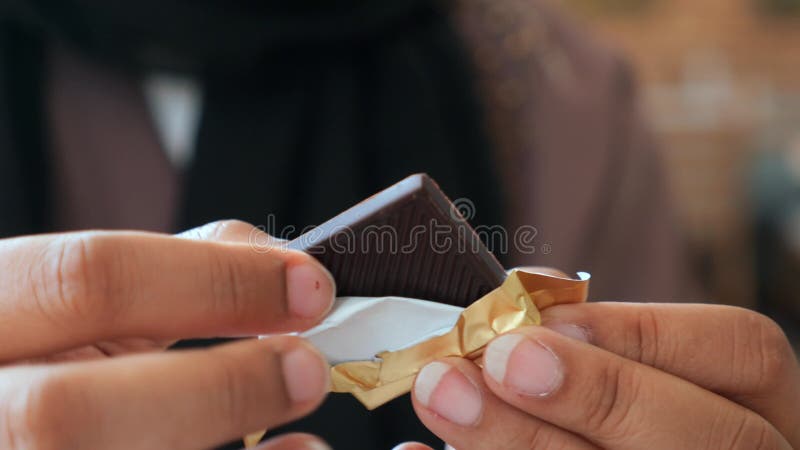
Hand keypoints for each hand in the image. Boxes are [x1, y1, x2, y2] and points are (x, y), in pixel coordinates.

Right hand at [0, 220, 334, 449]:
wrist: (13, 412)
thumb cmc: (50, 347)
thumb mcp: (86, 296)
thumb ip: (175, 271)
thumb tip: (283, 268)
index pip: (85, 281)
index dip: (215, 281)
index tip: (310, 286)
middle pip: (67, 413)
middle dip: (214, 387)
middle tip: (309, 366)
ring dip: (221, 435)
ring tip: (305, 424)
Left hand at [407, 302, 799, 448]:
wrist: (611, 447)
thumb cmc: (624, 416)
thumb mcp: (639, 379)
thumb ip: (596, 353)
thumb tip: (513, 315)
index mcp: (756, 409)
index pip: (743, 352)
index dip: (642, 332)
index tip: (546, 320)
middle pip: (703, 435)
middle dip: (593, 392)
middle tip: (496, 359)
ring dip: (522, 440)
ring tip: (442, 396)